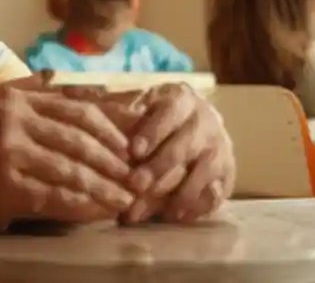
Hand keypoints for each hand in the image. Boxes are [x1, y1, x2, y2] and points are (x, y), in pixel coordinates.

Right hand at [0, 75, 135, 230]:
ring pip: (72, 169)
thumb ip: (26, 87)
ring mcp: (9, 152)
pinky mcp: (6, 186)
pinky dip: (82, 206)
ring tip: (125, 198)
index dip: (109, 130)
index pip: (76, 109)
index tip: (129, 147)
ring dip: (104, 186)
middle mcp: (13, 119)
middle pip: (79, 139)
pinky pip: (55, 196)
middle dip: (112, 161)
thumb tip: (60, 77)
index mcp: (15, 98)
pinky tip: (99, 212)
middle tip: (135, 176)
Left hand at [118, 84, 235, 224]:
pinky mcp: (227, 174)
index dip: (153, 131)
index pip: (170, 112)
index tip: (133, 149)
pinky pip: (217, 192)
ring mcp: (220, 148)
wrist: (196, 124)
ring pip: (204, 171)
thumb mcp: (139, 101)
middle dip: (159, 167)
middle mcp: (206, 121)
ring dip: (179, 192)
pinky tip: (176, 216)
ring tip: (152, 210)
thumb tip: (87, 102)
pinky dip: (198, 206)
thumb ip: (119, 105)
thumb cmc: (154, 114)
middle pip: (185, 145)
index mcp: (182, 98)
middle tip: (136, 185)